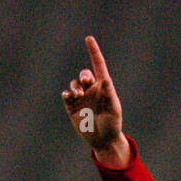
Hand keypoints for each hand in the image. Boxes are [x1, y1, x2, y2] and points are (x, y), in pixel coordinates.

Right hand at [61, 35, 126, 159]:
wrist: (103, 141)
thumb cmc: (112, 125)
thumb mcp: (113, 110)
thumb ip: (109, 95)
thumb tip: (105, 80)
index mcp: (103, 87)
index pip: (98, 66)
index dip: (94, 52)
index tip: (89, 39)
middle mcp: (91, 89)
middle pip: (84, 74)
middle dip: (84, 76)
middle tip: (86, 82)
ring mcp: (81, 98)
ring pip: (74, 84)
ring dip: (76, 87)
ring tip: (78, 95)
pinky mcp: (72, 107)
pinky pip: (67, 95)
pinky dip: (67, 94)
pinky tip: (69, 97)